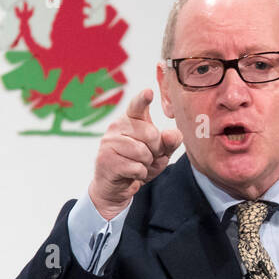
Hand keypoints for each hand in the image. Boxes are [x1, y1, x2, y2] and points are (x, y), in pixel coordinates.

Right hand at [88, 89, 182, 218]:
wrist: (117, 187)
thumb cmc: (139, 163)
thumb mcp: (161, 152)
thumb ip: (170, 141)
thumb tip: (172, 134)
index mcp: (131, 119)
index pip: (138, 106)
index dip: (143, 99)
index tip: (149, 92)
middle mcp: (117, 126)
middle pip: (151, 134)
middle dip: (155, 150)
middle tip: (146, 157)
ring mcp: (109, 142)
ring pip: (143, 153)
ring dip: (146, 164)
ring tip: (137, 165)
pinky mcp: (106, 160)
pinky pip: (136, 168)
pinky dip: (140, 174)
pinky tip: (131, 174)